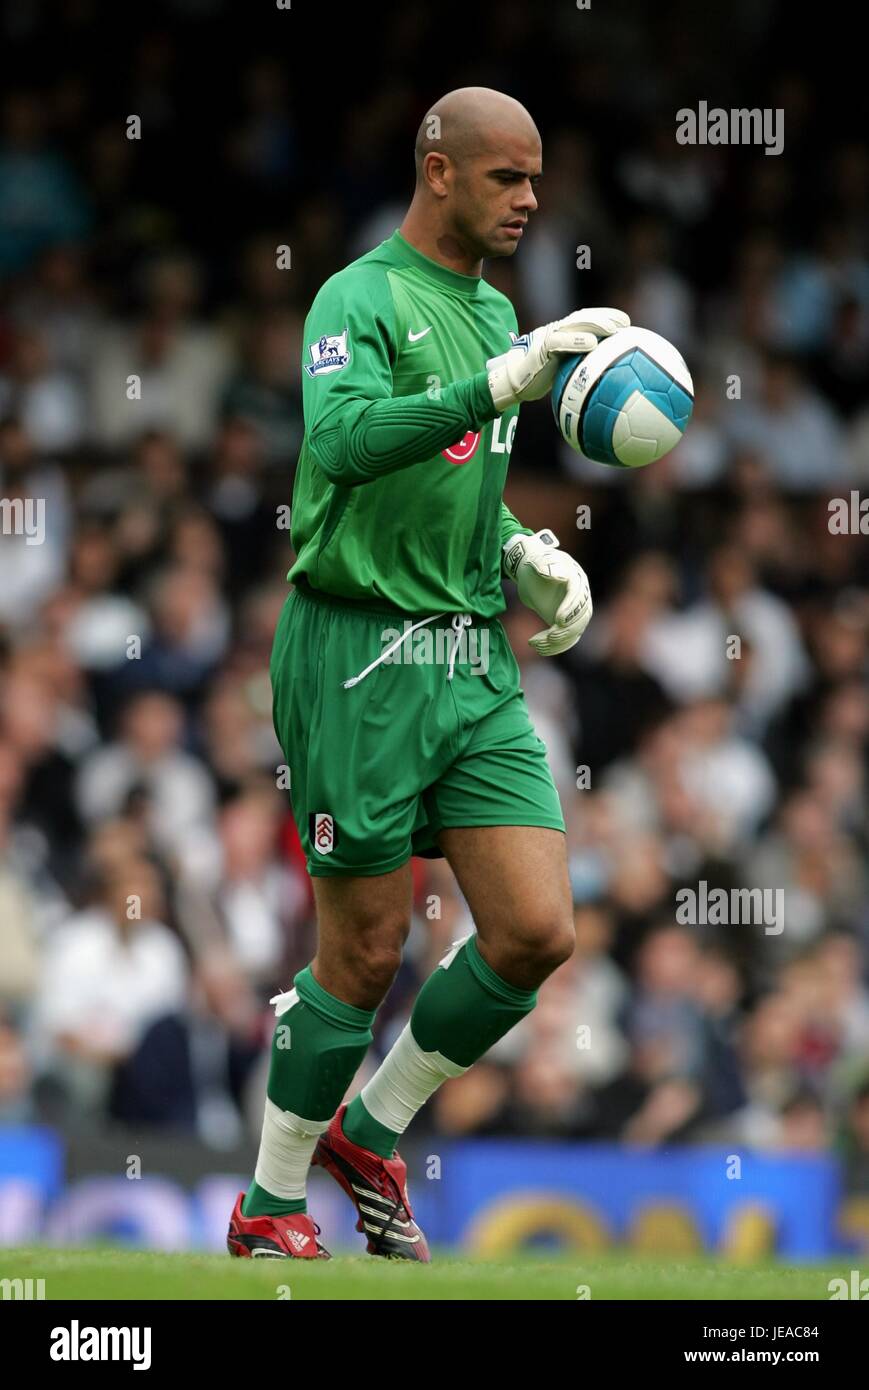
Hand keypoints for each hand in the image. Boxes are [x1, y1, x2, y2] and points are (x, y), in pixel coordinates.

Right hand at [487, 307, 629, 411]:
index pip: (587, 319)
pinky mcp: (541, 348)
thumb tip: (603, 378)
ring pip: (574, 325)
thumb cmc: (539, 377)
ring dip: (596, 324)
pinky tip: (592, 343)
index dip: (606, 316)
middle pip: (584, 318)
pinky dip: (576, 341)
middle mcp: (558, 330)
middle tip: (626, 323)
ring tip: (614, 329)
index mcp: (564, 333)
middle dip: (605, 317)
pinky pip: (560, 342)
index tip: (626, 322)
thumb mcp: (562, 369)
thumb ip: (578, 365)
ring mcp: (549, 337)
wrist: (512, 381)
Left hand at [503, 529, 591, 655]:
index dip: (570, 610)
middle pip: (581, 618)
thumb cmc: (536, 563)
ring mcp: (575, 611)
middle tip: (549, 637)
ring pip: (574, 632)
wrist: (533, 571)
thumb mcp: (537, 560)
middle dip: (566, 630)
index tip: (558, 620)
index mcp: (576, 579)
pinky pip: (566, 639)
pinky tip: (538, 648)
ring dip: (557, 642)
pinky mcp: (567, 623)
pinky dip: (554, 647)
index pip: (579, 598)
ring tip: (536, 644)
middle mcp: (581, 597)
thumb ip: (545, 564)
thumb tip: (553, 573)